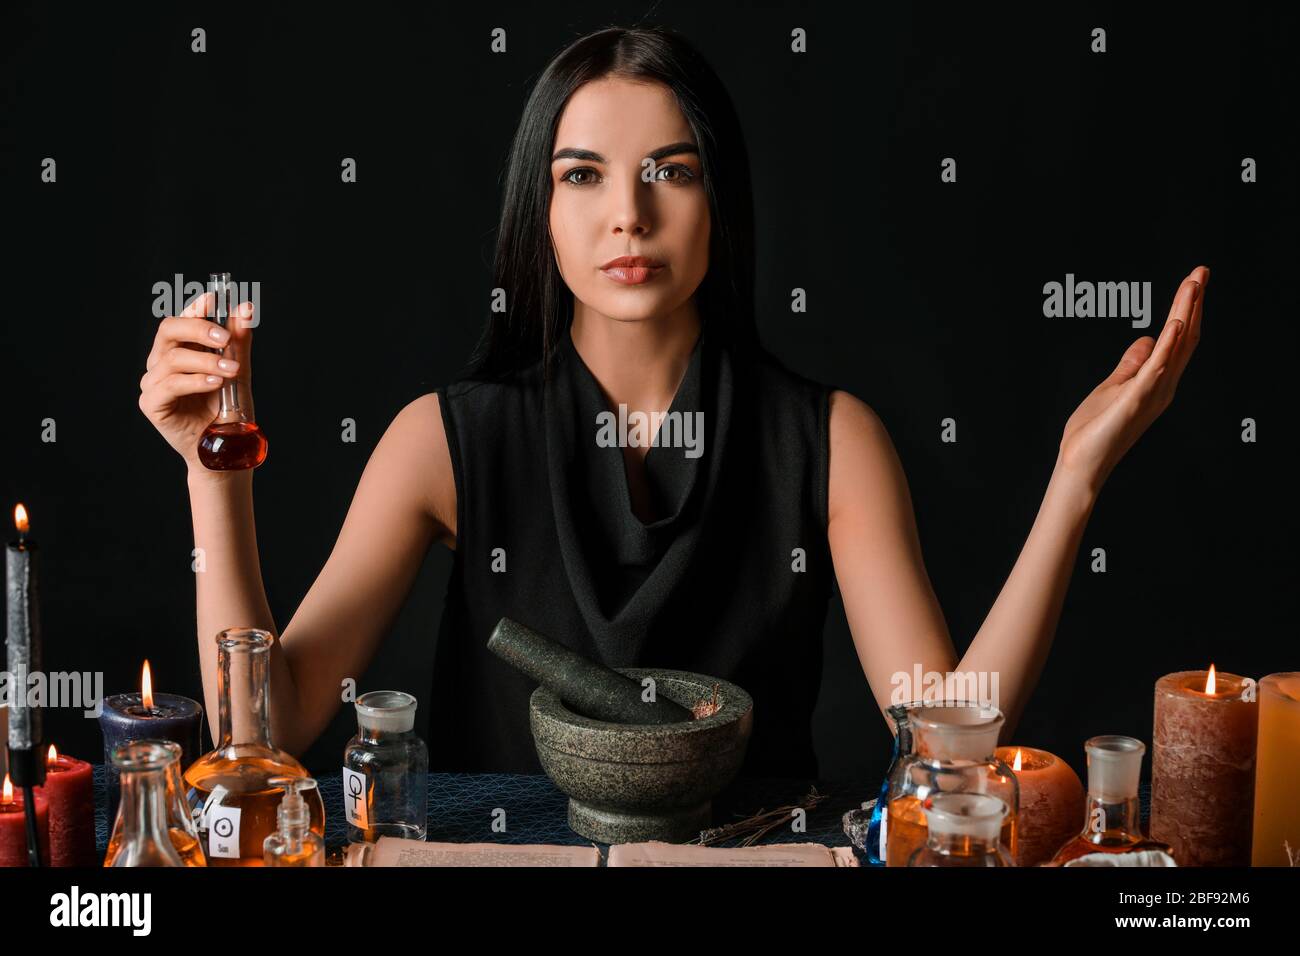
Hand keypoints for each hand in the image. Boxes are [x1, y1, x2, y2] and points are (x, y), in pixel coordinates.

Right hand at [138, 291, 256, 471]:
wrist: (225, 446)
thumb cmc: (228, 409)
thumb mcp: (239, 371)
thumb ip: (239, 342)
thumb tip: (246, 308)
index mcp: (181, 349)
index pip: (183, 319)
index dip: (196, 307)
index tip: (214, 298)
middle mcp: (162, 362)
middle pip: (169, 330)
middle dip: (198, 328)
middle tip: (225, 338)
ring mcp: (154, 382)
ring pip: (172, 357)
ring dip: (206, 361)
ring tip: (231, 370)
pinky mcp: (151, 403)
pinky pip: (170, 384)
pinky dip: (194, 380)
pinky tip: (215, 383)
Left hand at [1058, 265, 1206, 489]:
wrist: (1081, 463)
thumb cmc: (1095, 429)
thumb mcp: (1114, 385)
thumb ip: (1132, 363)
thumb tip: (1149, 338)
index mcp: (1157, 380)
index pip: (1178, 338)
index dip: (1186, 309)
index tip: (1194, 280)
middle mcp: (1163, 385)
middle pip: (1184, 337)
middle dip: (1192, 303)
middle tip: (1202, 272)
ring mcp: (1152, 393)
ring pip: (1175, 347)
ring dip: (1184, 314)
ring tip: (1193, 286)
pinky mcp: (1136, 400)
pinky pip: (1155, 370)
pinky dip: (1167, 347)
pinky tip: (1174, 325)